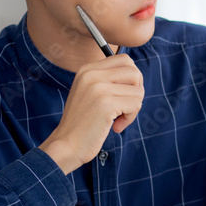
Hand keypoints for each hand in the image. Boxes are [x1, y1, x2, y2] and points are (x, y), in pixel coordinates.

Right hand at [39, 54, 143, 173]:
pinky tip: (115, 127)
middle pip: (134, 71)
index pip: (124, 60)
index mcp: (87, 69)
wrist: (66, 145)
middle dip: (136, 91)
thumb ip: (109, 81)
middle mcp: (92, 74)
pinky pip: (136, 104)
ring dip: (133, 109)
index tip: (123, 95)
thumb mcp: (91, 94)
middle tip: (125, 107)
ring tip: (117, 120)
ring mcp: (98, 88)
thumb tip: (138, 77)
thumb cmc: (83, 123)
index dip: (132, 79)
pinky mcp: (106, 103)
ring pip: (138, 90)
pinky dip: (130, 118)